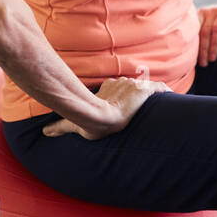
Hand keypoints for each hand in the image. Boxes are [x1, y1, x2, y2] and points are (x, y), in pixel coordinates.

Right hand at [42, 76, 170, 139]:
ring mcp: (134, 87)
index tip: (123, 106)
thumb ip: (59, 127)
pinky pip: (160, 89)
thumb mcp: (74, 125)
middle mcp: (121, 84)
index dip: (120, 96)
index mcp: (107, 89)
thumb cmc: (91, 121)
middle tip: (140, 109)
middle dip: (135, 96)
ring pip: (145, 89)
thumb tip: (44, 132)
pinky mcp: (145, 92)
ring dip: (151, 98)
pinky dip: (167, 94)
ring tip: (158, 111)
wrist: (104, 117)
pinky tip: (172, 100)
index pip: (116, 88)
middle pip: (131, 88)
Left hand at [196, 0, 216, 66]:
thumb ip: (204, 32)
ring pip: (216, 28)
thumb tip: (195, 56)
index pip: (196, 31)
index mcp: (202, 14)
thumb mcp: (212, 21)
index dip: (194, 46)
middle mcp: (211, 11)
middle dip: (203, 49)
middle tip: (204, 64)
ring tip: (213, 59)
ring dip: (214, 45)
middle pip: (204, 31)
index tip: (194, 61)